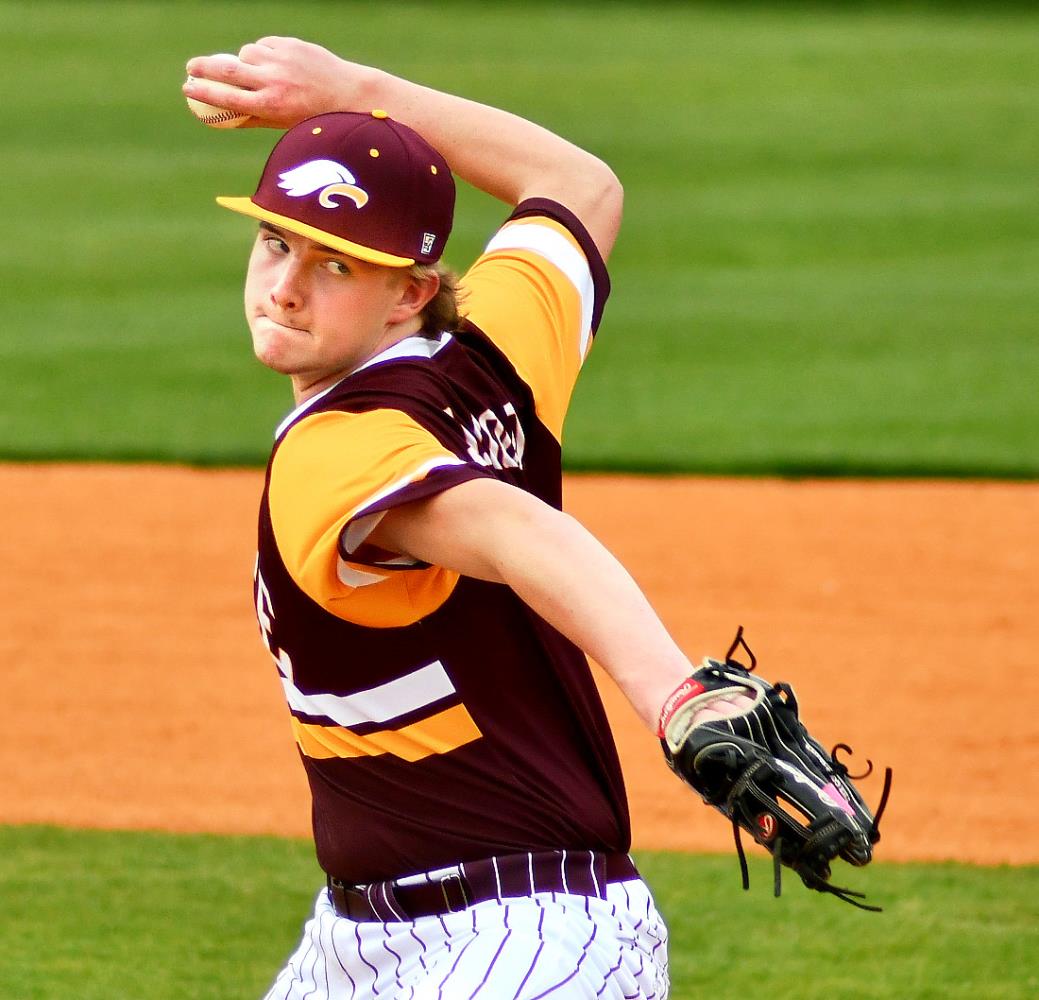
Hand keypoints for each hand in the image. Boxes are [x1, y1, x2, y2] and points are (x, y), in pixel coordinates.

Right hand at [183, 36, 365, 128]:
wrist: (350, 95)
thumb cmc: (315, 117)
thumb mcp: (285, 124)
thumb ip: (255, 119)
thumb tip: (225, 117)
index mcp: (270, 106)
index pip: (227, 97)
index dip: (203, 91)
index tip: (188, 87)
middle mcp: (273, 82)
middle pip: (226, 70)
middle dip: (203, 67)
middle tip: (190, 68)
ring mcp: (282, 60)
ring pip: (246, 54)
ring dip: (243, 62)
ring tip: (255, 74)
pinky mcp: (290, 44)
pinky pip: (264, 46)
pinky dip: (263, 54)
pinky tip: (276, 64)